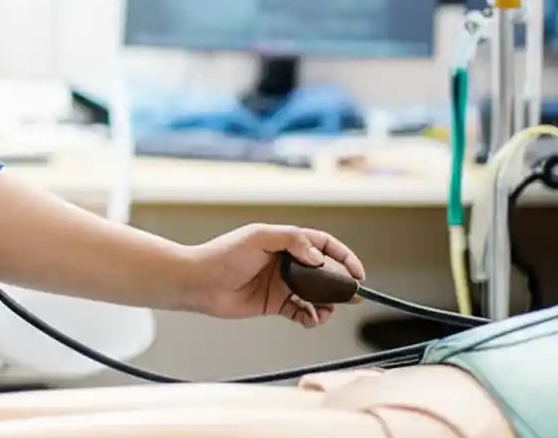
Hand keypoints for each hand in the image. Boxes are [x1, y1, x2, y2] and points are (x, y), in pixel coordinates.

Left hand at [177, 223, 364, 327]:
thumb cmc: (224, 254)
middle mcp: (287, 262)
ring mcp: (282, 284)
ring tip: (326, 310)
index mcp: (285, 242)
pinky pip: (301, 312)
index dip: (343, 256)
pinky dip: (311, 317)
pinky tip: (311, 319)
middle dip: (341, 283)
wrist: (199, 282)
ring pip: (316, 295)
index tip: (357, 272)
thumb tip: (318, 258)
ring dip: (327, 304)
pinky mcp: (275, 304)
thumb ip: (291, 240)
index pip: (323, 245)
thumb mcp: (258, 237)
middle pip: (324, 272)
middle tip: (352, 296)